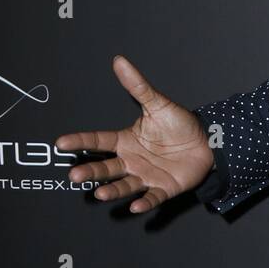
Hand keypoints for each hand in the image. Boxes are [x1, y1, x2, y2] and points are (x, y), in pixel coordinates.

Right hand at [55, 55, 215, 213]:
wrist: (206, 140)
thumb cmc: (179, 123)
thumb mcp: (157, 103)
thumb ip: (138, 85)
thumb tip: (119, 61)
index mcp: (125, 141)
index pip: (98, 141)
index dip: (80, 141)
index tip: (61, 142)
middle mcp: (130, 161)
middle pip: (105, 168)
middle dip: (90, 172)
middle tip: (74, 175)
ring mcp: (145, 176)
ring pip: (123, 185)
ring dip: (112, 190)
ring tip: (100, 193)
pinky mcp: (162, 188)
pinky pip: (151, 197)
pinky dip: (143, 202)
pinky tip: (135, 206)